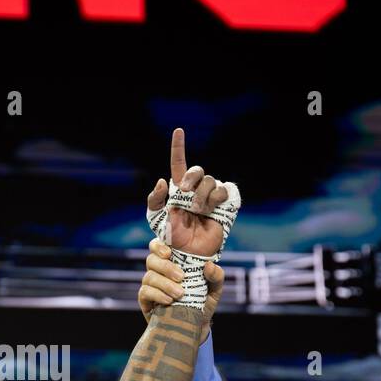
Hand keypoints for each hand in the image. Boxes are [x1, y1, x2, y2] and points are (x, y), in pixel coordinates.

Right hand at [138, 239, 223, 342]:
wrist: (195, 328)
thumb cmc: (202, 303)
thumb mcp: (214, 290)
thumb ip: (216, 276)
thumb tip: (209, 265)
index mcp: (172, 262)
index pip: (158, 246)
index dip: (159, 246)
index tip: (169, 252)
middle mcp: (159, 272)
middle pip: (151, 259)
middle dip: (165, 267)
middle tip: (181, 277)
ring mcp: (151, 286)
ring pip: (149, 276)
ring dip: (164, 283)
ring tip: (180, 294)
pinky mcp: (145, 301)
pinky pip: (144, 292)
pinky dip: (157, 295)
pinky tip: (169, 301)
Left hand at [146, 128, 232, 257]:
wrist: (189, 250)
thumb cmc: (172, 235)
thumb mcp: (156, 218)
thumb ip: (154, 198)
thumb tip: (163, 180)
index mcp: (179, 188)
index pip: (179, 162)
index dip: (178, 146)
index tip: (178, 131)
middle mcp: (196, 188)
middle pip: (197, 170)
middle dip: (191, 178)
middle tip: (185, 192)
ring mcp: (211, 195)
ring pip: (210, 181)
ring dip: (202, 197)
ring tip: (198, 212)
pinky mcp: (225, 203)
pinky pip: (223, 189)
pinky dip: (216, 200)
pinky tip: (211, 211)